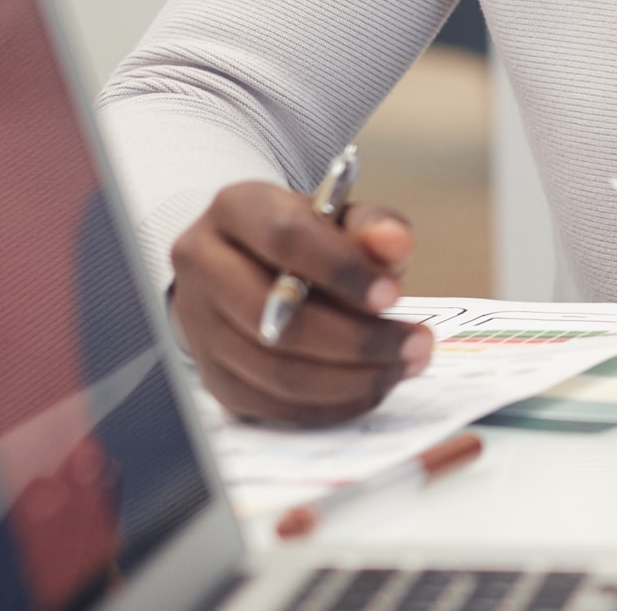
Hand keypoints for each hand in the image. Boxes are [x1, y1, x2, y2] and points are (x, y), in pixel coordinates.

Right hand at [167, 180, 429, 424]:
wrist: (254, 267)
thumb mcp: (342, 217)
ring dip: (352, 379)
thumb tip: (396, 244)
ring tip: (404, 365)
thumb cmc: (307, 238)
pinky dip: (330, 404)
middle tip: (417, 343)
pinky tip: (371, 387)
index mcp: (235, 209)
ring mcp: (199, 327)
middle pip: (277, 319)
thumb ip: (374, 226)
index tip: (393, 296)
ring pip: (275, 371)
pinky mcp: (212, 377)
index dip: (343, 270)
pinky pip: (272, 406)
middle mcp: (203, 266)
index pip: (286, 239)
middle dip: (357, 339)